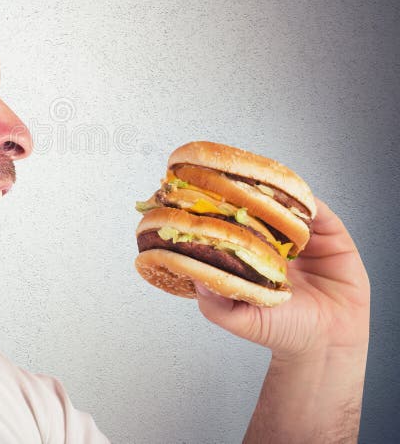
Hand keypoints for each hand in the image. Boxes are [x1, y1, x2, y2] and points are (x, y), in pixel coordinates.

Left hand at [194, 196, 369, 357]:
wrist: (327, 347)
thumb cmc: (282, 332)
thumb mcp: (240, 318)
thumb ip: (214, 301)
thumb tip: (192, 272)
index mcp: (251, 255)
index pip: (235, 224)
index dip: (223, 210)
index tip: (210, 196)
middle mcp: (276, 243)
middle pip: (261, 209)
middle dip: (248, 194)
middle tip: (235, 180)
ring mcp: (303, 239)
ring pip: (289, 207)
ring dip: (279, 194)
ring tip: (265, 184)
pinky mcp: (332, 239)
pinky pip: (322, 215)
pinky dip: (310, 204)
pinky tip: (298, 202)